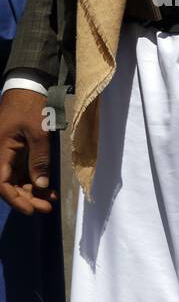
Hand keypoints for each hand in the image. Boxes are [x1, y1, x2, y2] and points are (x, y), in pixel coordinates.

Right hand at [0, 89, 57, 215]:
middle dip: (27, 199)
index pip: (2, 183)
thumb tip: (41, 185)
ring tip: (50, 201)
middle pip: (9, 185)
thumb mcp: (39, 133)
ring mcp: (9, 155)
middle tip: (47, 209)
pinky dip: (34, 182)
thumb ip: (40, 160)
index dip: (15, 199)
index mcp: (0, 152)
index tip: (32, 210)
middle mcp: (1, 156)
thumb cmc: (31, 109)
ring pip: (16, 181)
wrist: (27, 90)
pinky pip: (23, 172)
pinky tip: (49, 190)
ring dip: (32, 193)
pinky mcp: (17, 153)